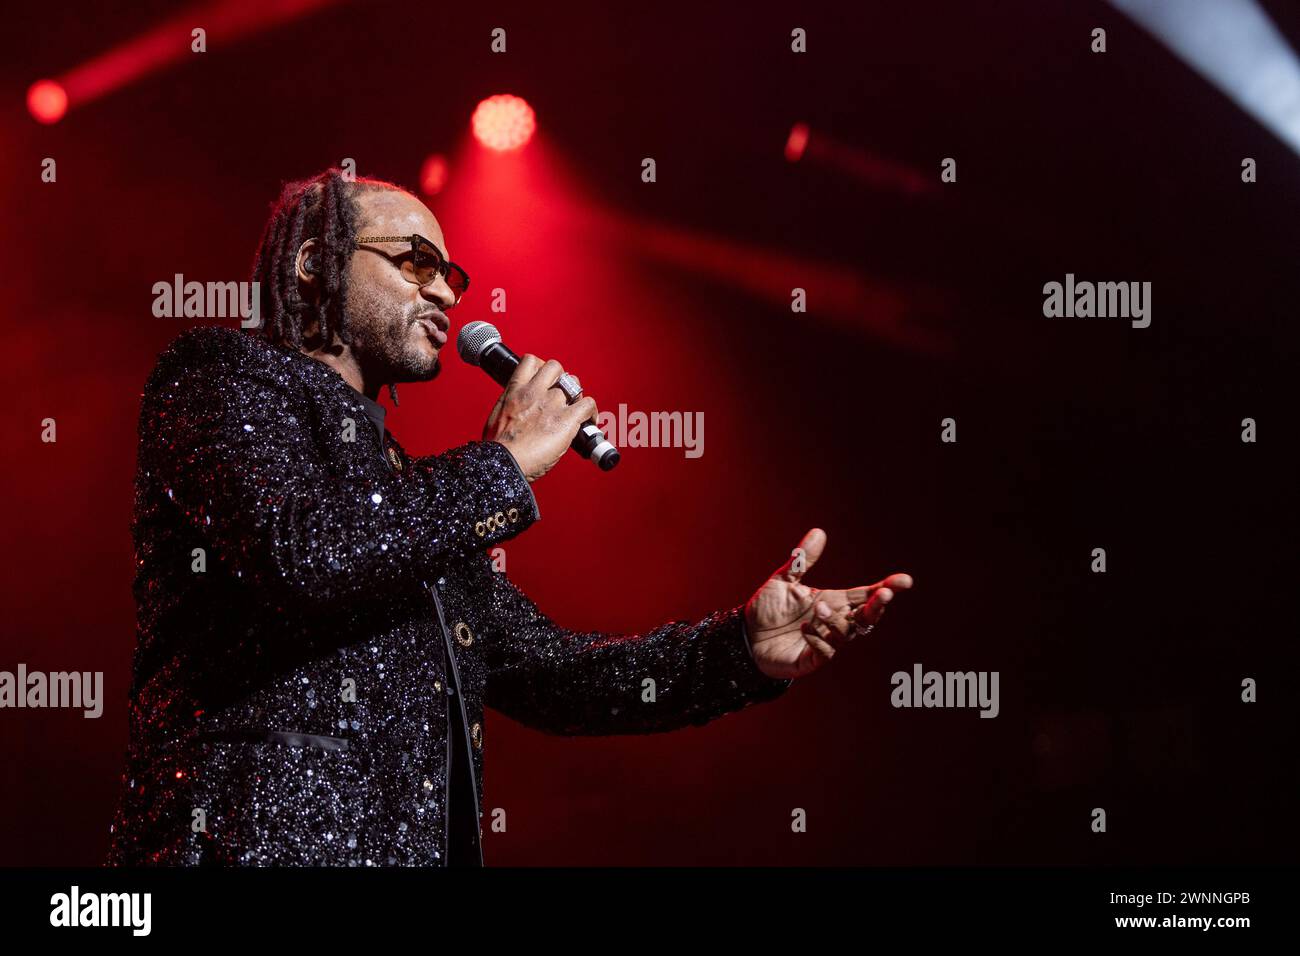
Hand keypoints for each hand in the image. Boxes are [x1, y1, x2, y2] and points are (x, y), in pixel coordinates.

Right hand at [483, 354, 598, 482]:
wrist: (502, 462)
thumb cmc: (497, 448)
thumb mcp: (496, 417)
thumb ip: (510, 409)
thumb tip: (517, 416)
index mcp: (515, 390)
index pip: (531, 361)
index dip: (541, 367)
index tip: (544, 379)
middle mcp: (534, 392)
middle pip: (556, 367)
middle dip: (561, 378)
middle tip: (561, 395)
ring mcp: (551, 403)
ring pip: (574, 384)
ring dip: (576, 395)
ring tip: (575, 409)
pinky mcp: (566, 419)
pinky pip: (588, 404)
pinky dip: (591, 412)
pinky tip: (588, 422)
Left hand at [743, 527, 912, 679]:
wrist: (745, 637)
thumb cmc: (767, 609)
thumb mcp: (784, 580)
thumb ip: (802, 560)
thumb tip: (819, 531)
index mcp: (832, 601)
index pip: (863, 595)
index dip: (884, 588)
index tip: (904, 580)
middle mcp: (833, 622)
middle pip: (866, 617)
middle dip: (877, 606)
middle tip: (884, 594)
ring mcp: (825, 642)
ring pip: (847, 634)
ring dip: (837, 621)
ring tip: (818, 610)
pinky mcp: (812, 659)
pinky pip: (826, 652)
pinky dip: (819, 639)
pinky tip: (805, 630)